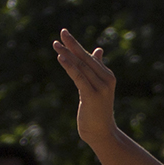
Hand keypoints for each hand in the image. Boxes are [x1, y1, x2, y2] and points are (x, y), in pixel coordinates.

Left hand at [53, 29, 118, 147]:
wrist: (102, 133)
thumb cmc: (97, 111)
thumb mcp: (97, 87)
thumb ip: (97, 68)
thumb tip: (98, 50)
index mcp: (108, 76)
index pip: (89, 57)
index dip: (76, 45)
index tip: (65, 34)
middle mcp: (106, 80)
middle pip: (85, 59)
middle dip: (72, 44)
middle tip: (62, 32)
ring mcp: (100, 88)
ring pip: (81, 67)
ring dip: (67, 54)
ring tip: (56, 44)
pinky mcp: (92, 96)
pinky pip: (78, 77)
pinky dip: (69, 66)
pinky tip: (61, 57)